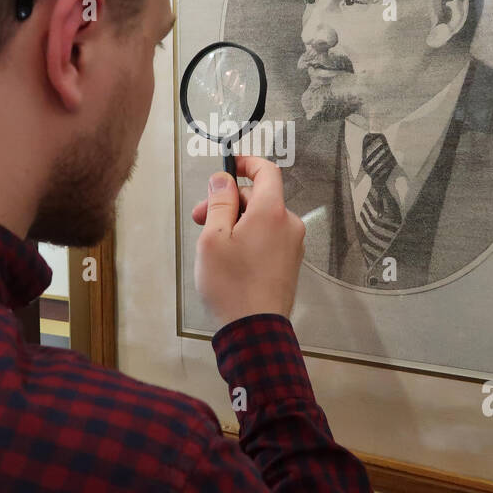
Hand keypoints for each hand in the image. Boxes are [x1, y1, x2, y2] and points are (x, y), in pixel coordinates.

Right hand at [192, 155, 304, 327]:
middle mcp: (289, 224)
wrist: (255, 330)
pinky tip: (231, 259)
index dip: (246, 163)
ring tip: (212, 245)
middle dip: (228, 202)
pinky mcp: (291, 263)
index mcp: (272, 211)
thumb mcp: (213, 238)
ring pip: (262, 219)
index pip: (267, 171)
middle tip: (199, 218)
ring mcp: (293, 245)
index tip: (227, 167)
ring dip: (236, 222)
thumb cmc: (230, 283)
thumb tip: (223, 178)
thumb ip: (220, 202)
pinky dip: (249, 238)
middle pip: (259, 197)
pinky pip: (269, 238)